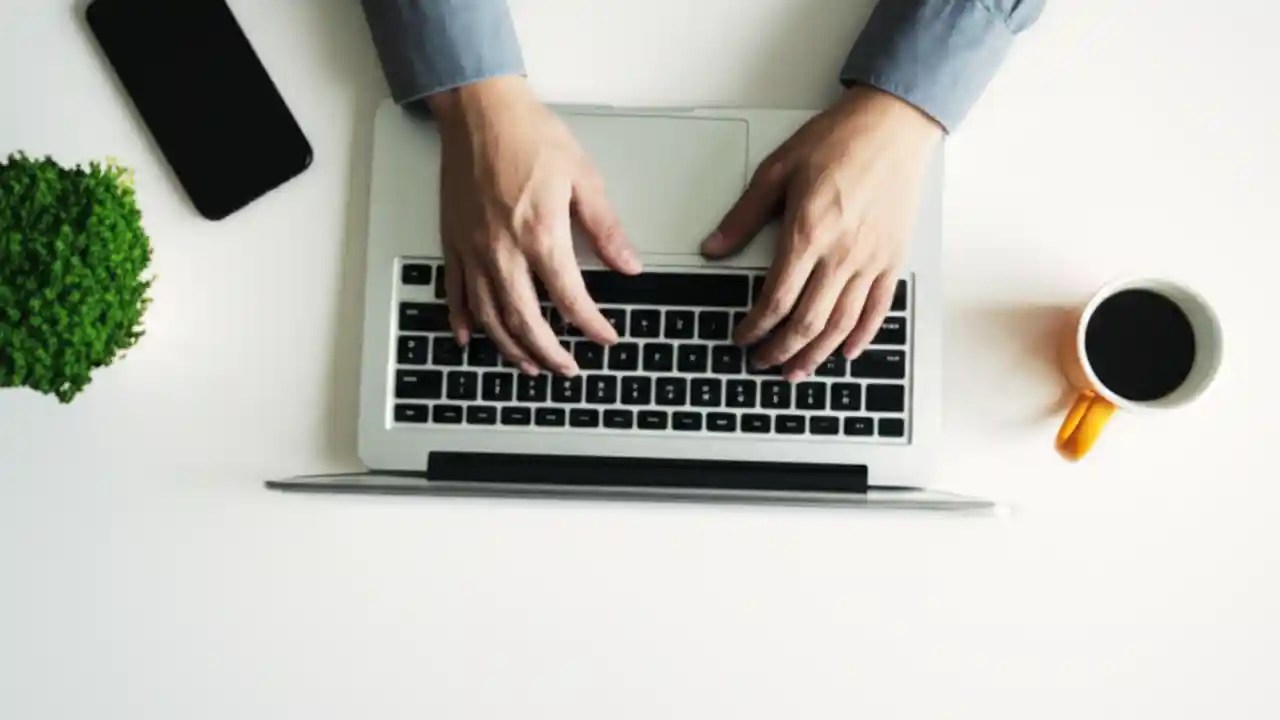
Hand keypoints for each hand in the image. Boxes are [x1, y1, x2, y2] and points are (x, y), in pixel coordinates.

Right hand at [429, 77, 640, 374]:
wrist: (480, 110)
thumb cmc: (529, 136)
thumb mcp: (583, 177)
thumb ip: (605, 228)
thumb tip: (629, 265)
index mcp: (539, 235)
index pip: (569, 297)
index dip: (591, 325)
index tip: (606, 338)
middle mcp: (502, 250)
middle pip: (524, 320)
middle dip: (549, 353)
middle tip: (567, 369)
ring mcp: (473, 249)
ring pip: (488, 316)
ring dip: (510, 348)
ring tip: (529, 365)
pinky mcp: (453, 241)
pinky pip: (454, 292)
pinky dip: (462, 321)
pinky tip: (469, 338)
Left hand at [702, 87, 942, 380]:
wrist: (892, 124)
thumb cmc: (838, 140)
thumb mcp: (777, 170)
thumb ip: (743, 216)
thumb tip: (713, 247)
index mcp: (807, 233)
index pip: (775, 299)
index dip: (754, 328)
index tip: (742, 338)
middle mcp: (841, 254)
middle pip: (807, 322)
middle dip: (780, 351)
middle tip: (762, 363)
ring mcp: (871, 259)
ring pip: (842, 324)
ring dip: (817, 354)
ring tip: (797, 371)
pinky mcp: (893, 258)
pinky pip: (878, 308)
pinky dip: (862, 336)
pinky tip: (847, 351)